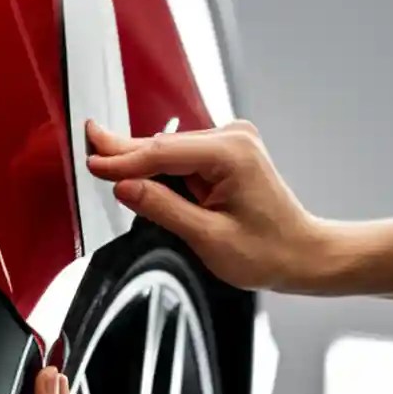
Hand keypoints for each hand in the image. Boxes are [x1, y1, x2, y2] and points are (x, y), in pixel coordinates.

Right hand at [85, 119, 332, 292]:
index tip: (94, 162)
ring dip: (140, 160)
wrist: (303, 254)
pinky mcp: (227, 153)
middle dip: (125, 151)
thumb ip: (164, 208)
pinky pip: (183, 157)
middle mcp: (233, 139)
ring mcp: (232, 143)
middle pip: (164, 146)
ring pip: (170, 151)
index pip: (162, 153)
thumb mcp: (209, 238)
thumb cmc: (269, 251)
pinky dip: (159, 167)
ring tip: (103, 157)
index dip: (123, 159)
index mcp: (231, 154)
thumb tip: (125, 187)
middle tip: (89, 143)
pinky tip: (134, 167)